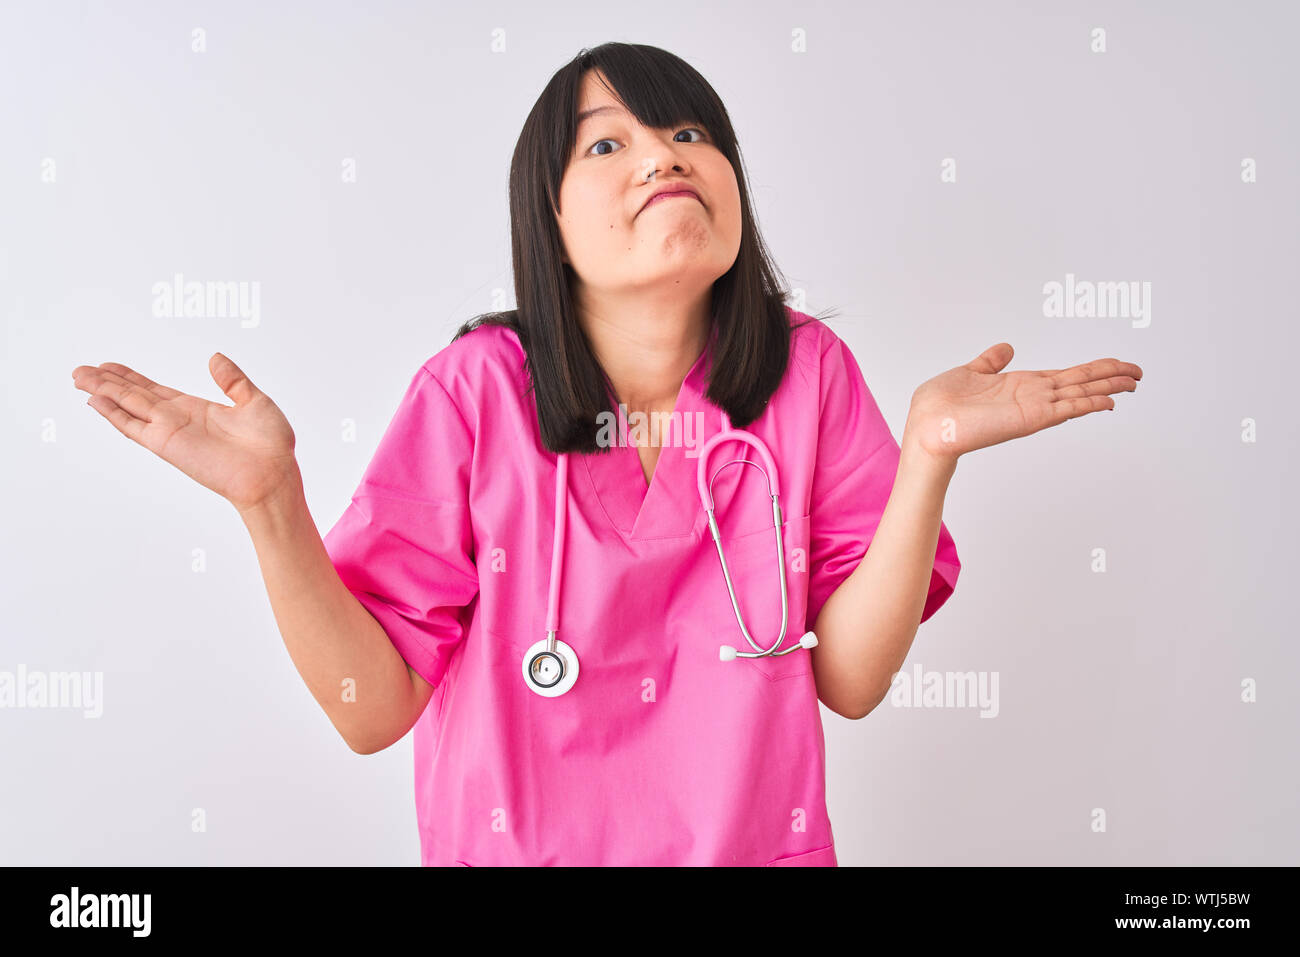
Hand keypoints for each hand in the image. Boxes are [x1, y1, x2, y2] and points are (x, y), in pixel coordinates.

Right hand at [71, 353, 299, 513]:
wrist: (272, 475)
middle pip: (133, 395)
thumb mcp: (255, 401)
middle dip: (106, 382)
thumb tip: (214, 357)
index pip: (155, 389)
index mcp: (197, 408)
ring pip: (127, 406)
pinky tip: (95, 402)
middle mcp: (178, 420)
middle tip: (80, 369)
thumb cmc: (271, 445)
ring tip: (79, 378)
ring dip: (102, 392)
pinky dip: (114, 414)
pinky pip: (134, 427)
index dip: (130, 377)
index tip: (108, 365)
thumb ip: (232, 380)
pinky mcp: (167, 445)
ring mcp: (170, 432)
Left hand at [904, 343, 1142, 461]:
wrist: (926, 425)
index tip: (1117, 364)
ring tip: (1134, 382)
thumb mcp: (970, 372)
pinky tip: (1109, 401)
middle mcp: (1032, 397)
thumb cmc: (940, 405)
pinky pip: (1064, 409)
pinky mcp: (1028, 418)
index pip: (1066, 376)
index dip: (1093, 369)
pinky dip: (1087, 404)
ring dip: (1108, 387)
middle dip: (1110, 377)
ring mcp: (1033, 408)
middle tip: (1139, 373)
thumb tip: (1005, 347)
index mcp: (1021, 385)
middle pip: (1081, 383)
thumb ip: (991, 361)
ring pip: (1080, 394)